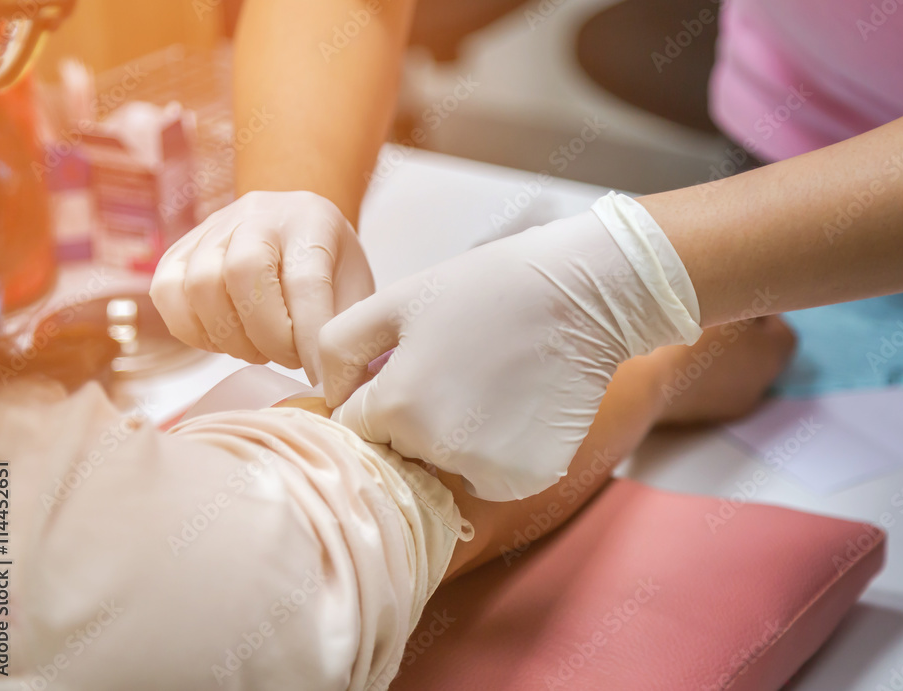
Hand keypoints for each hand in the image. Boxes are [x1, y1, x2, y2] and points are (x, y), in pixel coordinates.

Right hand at [149, 191, 373, 382]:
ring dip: (231, 337)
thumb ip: (345, 329)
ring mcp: (213, 227)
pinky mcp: (180, 249)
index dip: (309, 337)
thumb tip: (337, 383)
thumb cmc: (329, 267)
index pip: (305, 280)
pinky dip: (194, 331)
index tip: (319, 375)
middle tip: (289, 357)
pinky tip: (225, 340)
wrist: (296, 230)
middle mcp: (258, 213)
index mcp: (312, 219)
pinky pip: (168, 294)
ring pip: (201, 285)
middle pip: (243, 271)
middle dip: (267, 334)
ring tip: (260, 349)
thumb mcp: (354, 290)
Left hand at [319, 193, 701, 500]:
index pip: (355, 429)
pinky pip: (485, 478)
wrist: (580, 297)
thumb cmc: (485, 289)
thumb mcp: (397, 299)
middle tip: (452, 373)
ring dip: (450, 443)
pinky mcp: (524, 480)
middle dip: (410, 422)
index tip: (405, 374)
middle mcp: (435, 450)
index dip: (374, 401)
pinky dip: (492, 455)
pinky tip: (512, 410)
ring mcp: (484, 470)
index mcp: (396, 406)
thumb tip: (321, 395)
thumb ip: (338, 346)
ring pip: (441, 470)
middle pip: (397, 453)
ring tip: (485, 387)